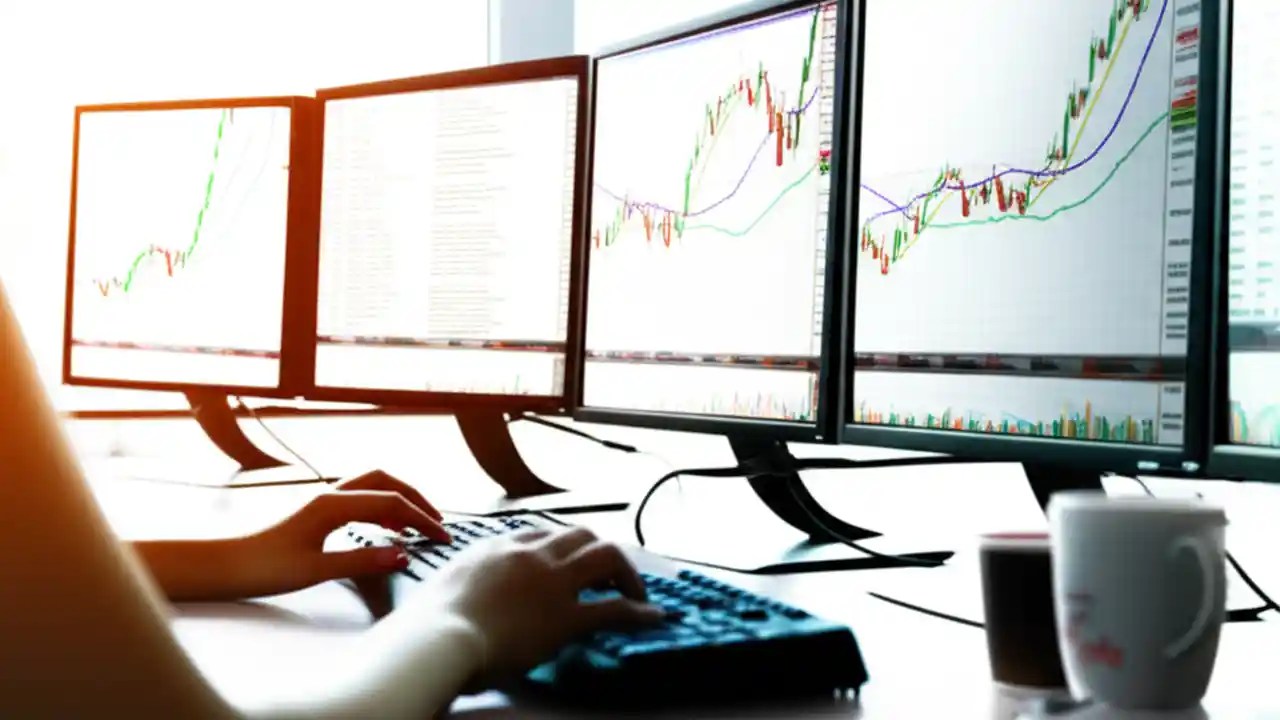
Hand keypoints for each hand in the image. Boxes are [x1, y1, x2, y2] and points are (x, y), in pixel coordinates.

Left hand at [225, 471, 450, 598]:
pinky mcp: (317, 512)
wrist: (224, 566)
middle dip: (416, 498)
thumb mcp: (317, 569)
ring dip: (399, 501)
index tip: (442, 536)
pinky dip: (381, 509)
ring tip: (417, 526)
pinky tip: (386, 529)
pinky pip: (359, 499)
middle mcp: (330, 495)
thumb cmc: (263, 567)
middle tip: (437, 523)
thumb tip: (403, 554)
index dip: (421, 518)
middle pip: (385, 482)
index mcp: (332, 504)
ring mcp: (323, 501)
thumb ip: (363, 560)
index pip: (391, 501)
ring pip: (372, 487)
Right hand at [419, 526, 664, 685]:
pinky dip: (639, 610)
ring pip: (606, 556)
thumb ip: (458, 585)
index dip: (560, 546)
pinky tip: (652, 617)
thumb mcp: (439, 590)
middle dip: (599, 551)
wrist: (436, 641)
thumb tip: (453, 601)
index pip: (539, 534)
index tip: (568, 559)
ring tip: (636, 591)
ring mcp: (551, 582)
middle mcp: (529, 555)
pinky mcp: (567, 615)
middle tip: (609, 573)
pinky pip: (614, 607)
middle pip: (580, 535)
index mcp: (496, 547)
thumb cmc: (425, 626)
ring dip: (626, 572)